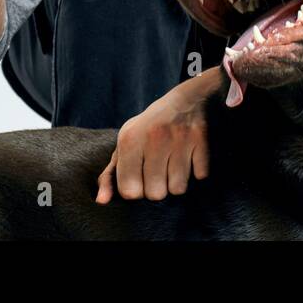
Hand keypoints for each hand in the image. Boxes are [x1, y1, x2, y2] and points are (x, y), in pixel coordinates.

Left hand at [95, 68, 222, 202]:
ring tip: (173, 166)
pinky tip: (189, 158)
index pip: (130, 191)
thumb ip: (110, 173)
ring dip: (176, 182)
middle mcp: (154, 138)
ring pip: (177, 189)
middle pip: (155, 194)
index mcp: (130, 139)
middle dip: (157, 188)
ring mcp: (179, 139)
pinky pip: (200, 177)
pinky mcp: (201, 141)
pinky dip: (196, 172)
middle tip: (157, 172)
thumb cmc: (148, 128)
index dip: (135, 190)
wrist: (184, 101)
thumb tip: (102, 201)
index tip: (139, 179)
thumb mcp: (125, 144)